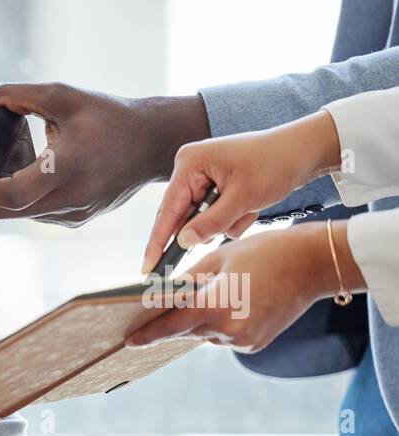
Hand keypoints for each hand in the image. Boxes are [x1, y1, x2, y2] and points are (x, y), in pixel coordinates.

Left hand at [0, 84, 209, 226]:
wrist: (151, 143)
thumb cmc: (108, 116)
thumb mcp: (63, 96)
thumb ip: (19, 96)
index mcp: (66, 168)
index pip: (11, 195)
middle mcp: (71, 199)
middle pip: (7, 211)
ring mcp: (75, 215)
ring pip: (23, 214)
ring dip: (13, 193)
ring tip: (26, 161)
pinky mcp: (78, 220)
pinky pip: (40, 214)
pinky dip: (32, 197)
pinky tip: (44, 172)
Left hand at [127, 222, 350, 352]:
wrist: (314, 265)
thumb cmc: (267, 252)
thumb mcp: (220, 259)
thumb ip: (188, 281)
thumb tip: (165, 295)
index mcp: (216, 306)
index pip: (171, 326)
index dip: (148, 334)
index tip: (128, 341)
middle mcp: (228, 330)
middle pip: (187, 330)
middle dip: (174, 321)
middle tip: (154, 314)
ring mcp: (242, 340)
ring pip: (206, 333)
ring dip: (200, 319)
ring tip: (210, 296)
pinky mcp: (253, 344)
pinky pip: (224, 336)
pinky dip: (219, 323)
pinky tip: (230, 303)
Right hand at [141, 111, 342, 271]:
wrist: (305, 150)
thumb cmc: (275, 164)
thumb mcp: (242, 198)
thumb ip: (210, 223)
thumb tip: (182, 243)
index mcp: (190, 163)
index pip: (168, 210)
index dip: (158, 241)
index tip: (147, 267)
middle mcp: (191, 168)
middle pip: (182, 215)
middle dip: (207, 226)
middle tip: (226, 226)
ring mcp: (202, 176)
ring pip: (201, 219)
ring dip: (225, 222)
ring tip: (250, 209)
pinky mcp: (215, 185)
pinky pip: (214, 214)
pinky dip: (233, 217)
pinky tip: (252, 206)